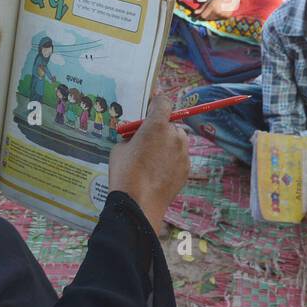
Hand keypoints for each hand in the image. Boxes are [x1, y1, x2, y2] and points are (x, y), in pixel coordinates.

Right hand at [107, 94, 188, 232]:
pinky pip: (180, 157)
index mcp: (156, 125)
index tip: (150, 109)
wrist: (139, 204)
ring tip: (153, 160)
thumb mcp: (119, 147)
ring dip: (168, 144)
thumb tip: (137, 136)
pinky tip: (159, 172)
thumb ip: (132, 136)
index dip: (156, 103)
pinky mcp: (187, 168)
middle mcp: (174, 135)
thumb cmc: (125, 173)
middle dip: (161, 129)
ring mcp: (183, 153)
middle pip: (171, 123)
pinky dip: (172, 160)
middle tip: (147, 142)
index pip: (163, 102)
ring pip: (177, 141)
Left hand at [195, 0, 241, 20]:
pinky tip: (222, 9)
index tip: (200, 14)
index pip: (203, 16)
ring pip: (214, 18)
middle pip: (208, 18)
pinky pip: (220, 18)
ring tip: (217, 7)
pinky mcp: (227, 16)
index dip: (201, 15)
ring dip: (213, 15)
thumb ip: (203, 6)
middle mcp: (217, 12)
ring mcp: (223, 15)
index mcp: (212, 6)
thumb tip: (195, 13)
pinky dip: (219, 15)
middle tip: (210, 9)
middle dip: (207, 14)